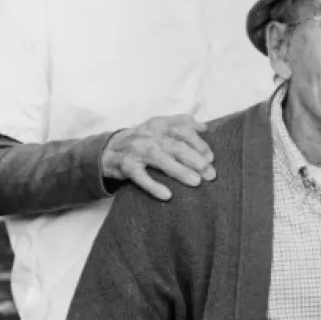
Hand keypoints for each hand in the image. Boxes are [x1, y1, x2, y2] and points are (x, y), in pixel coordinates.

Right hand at [101, 115, 215, 200]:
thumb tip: (205, 127)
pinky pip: (141, 177)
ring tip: (197, 182)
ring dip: (180, 171)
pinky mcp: (126, 166)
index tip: (211, 158)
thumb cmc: (143, 140)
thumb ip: (182, 124)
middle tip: (210, 173)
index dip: (199, 143)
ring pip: (161, 160)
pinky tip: (167, 195)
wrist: (109, 150)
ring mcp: (137, 150)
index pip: (183, 130)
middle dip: (194, 159)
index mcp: (160, 124)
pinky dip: (153, 186)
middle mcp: (149, 135)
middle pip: (175, 146)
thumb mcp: (159, 127)